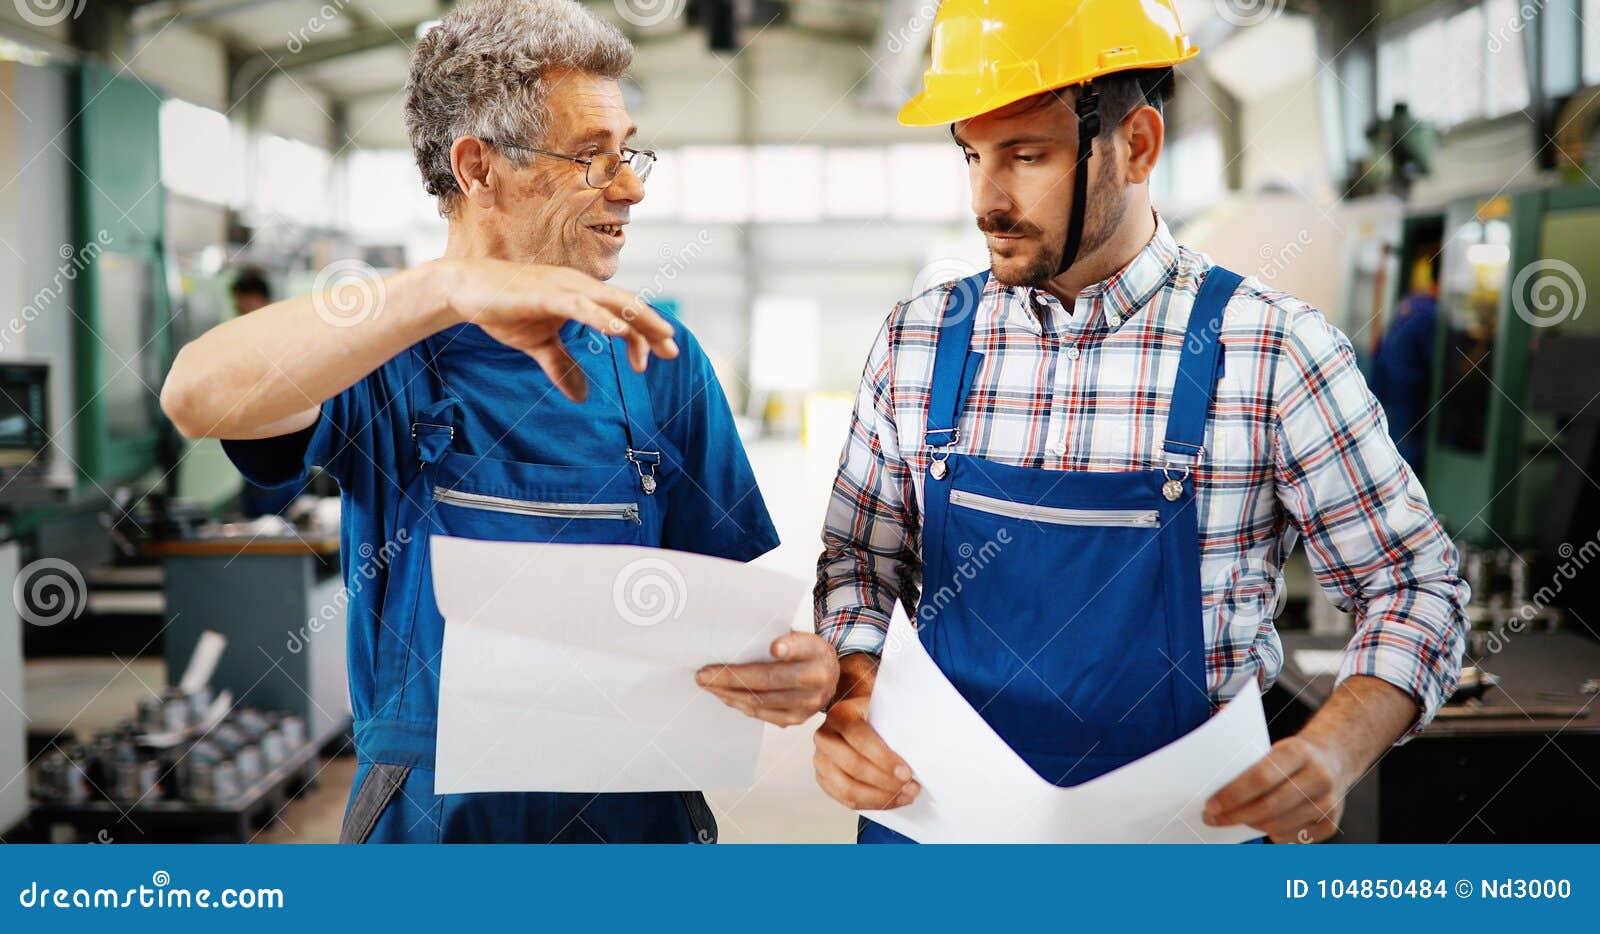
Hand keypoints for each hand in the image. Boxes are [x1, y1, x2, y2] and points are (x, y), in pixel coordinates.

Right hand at [437, 258, 678, 400]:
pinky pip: (582, 306)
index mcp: (580, 295)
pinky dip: (604, 318)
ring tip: (661, 338)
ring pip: (612, 302)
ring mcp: (565, 287)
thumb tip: (582, 397)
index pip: (621, 314)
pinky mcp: (548, 294)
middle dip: (652, 327)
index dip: (641, 336)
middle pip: (626, 305)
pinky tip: (621, 332)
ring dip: (639, 320)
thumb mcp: (539, 345)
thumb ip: (562, 367)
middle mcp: (579, 286)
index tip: (651, 362)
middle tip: (673, 350)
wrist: (466, 290)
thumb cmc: (503, 310)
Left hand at [695, 632, 838, 726]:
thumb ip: (785, 639)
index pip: (802, 648)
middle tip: (704, 674)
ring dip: (728, 693)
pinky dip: (738, 704)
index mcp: (818, 654)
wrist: (830, 678)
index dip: (789, 648)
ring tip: (708, 685)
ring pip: (759, 701)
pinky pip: (760, 714)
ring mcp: (806, 705)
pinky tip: (724, 695)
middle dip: (730, 678)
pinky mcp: (795, 719)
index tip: (774, 647)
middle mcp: (816, 682)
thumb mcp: (803, 637)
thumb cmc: (807, 653)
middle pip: (769, 680)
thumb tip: (753, 643)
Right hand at [811, 655, 918, 809]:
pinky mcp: (824, 779)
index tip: (907, 772)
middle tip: (910, 787)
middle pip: (853, 767)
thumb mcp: (884, 706)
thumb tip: (923, 744)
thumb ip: (897, 720)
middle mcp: (825, 737)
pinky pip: (846, 800)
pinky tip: (890, 800)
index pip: (860, 738)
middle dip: (886, 782)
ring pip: (848, 789)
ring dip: (880, 798)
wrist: (854, 714)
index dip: (884, 759)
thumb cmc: (873, 712)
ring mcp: (821, 760)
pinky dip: (871, 804)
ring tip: (904, 796)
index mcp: (840, 714)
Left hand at [1203, 735, 1349, 842]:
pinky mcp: (1331, 823)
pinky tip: (1260, 824)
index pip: (1261, 778)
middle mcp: (1318, 778)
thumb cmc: (1293, 755)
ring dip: (1250, 825)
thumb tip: (1213, 784)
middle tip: (1212, 818)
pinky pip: (1291, 838)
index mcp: (1299, 752)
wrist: (1335, 758)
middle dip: (1234, 816)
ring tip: (1233, 819)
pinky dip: (1271, 834)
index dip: (1232, 794)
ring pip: (1278, 825)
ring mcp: (1328, 803)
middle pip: (1268, 807)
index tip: (1210, 804)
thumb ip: (1251, 764)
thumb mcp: (1275, 746)